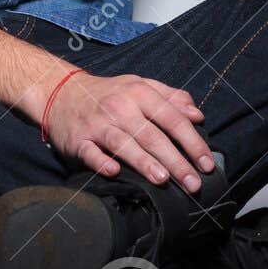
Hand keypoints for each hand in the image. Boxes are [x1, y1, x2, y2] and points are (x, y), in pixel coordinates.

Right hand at [42, 73, 214, 191]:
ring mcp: (98, 124)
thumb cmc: (108, 93)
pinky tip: (115, 172)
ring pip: (124, 144)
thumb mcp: (139, 85)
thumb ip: (170, 97)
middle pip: (151, 136)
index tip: (207, 163)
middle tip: (193, 183)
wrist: (61, 92)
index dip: (192, 141)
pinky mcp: (78, 140)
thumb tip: (197, 115)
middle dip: (175, 161)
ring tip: (162, 180)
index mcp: (139, 93)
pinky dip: (102, 162)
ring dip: (143, 162)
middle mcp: (119, 108)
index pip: (171, 118)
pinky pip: (91, 153)